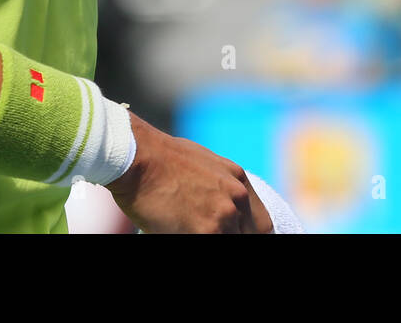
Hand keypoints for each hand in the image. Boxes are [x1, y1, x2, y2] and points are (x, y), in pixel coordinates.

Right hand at [106, 111, 273, 232]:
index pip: (261, 225)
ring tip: (186, 228)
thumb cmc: (160, 158)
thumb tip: (214, 206)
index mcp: (238, 180)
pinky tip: (177, 232)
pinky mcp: (207, 231)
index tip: (235, 235)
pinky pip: (209, 243)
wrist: (138, 157)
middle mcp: (237, 197)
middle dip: (231, 235)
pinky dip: (190, 239)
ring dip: (211, 235)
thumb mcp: (202, 164)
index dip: (247, 233)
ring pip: (228, 239)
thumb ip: (218, 186)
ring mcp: (224, 215)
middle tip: (207, 231)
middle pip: (248, 235)